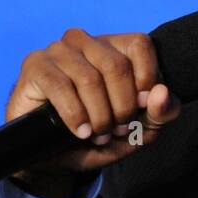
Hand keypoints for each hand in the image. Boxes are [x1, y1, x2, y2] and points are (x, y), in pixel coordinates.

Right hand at [6, 28, 181, 180]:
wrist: (54, 156)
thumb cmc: (98, 136)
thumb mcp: (138, 131)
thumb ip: (160, 113)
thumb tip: (161, 93)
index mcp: (114, 47)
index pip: (140, 44)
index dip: (146, 79)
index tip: (140, 108)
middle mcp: (86, 42)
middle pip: (116, 65)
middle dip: (122, 107)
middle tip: (116, 130)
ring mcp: (59, 50)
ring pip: (90, 78)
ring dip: (99, 115)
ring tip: (97, 134)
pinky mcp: (36, 65)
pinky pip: (61, 86)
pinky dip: (75, 115)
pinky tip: (80, 132)